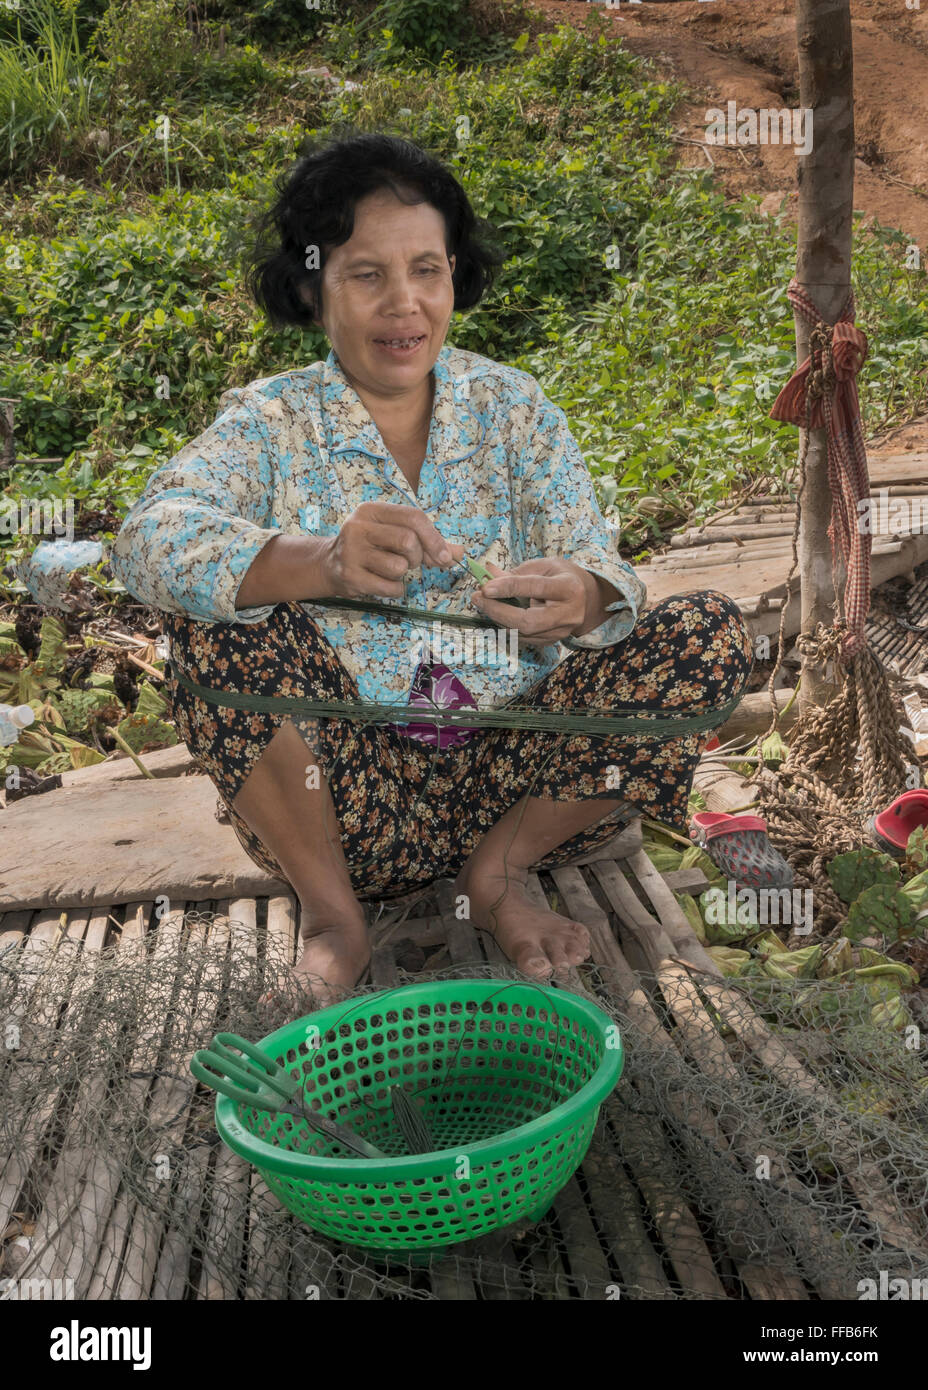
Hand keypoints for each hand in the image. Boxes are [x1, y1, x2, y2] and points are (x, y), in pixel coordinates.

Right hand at [322, 502, 465, 599]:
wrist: (329, 565)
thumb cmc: (371, 548)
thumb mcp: (395, 535)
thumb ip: (429, 541)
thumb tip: (460, 553)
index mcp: (372, 511)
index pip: (413, 517)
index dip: (434, 538)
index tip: (444, 557)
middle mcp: (358, 527)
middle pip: (408, 541)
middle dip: (416, 557)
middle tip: (408, 562)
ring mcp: (351, 552)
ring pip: (398, 567)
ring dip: (402, 574)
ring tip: (389, 570)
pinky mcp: (350, 576)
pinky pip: (390, 587)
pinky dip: (395, 590)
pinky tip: (382, 583)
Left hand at [470, 558, 591, 644]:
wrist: (586, 598)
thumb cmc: (562, 577)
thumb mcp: (543, 566)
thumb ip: (516, 572)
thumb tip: (487, 573)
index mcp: (569, 588)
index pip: (536, 588)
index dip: (509, 588)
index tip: (485, 587)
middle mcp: (568, 613)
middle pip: (528, 621)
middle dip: (498, 612)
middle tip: (478, 598)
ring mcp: (561, 632)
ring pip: (523, 633)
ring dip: (498, 619)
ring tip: (484, 604)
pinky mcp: (552, 642)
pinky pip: (523, 639)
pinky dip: (506, 626)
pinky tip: (496, 614)